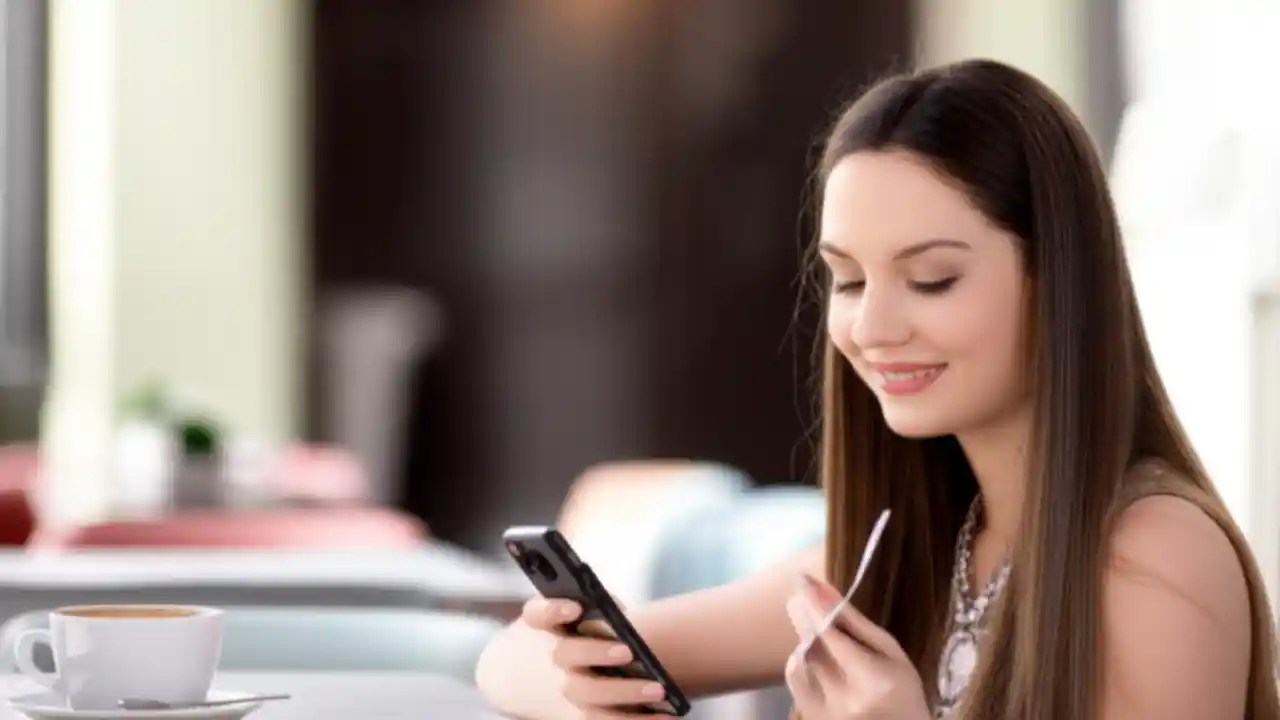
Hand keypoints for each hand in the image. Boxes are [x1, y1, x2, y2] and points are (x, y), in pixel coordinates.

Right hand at [520, 597, 676, 718]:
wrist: (525, 677)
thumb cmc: (563, 636)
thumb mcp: (569, 616)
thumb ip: (595, 607)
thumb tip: (621, 611)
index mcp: (545, 626)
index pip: (539, 614)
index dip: (554, 610)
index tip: (574, 608)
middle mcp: (553, 657)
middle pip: (567, 654)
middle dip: (595, 652)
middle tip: (628, 651)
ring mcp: (565, 689)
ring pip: (589, 694)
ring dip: (624, 692)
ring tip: (659, 688)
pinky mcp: (578, 715)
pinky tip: (665, 716)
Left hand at [784, 574, 930, 718]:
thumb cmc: (903, 690)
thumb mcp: (891, 653)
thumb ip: (855, 622)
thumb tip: (823, 589)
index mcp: (873, 681)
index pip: (832, 635)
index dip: (814, 606)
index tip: (802, 580)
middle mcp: (844, 700)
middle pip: (811, 648)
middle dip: (805, 618)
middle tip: (801, 597)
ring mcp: (825, 715)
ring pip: (797, 665)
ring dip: (803, 643)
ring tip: (822, 638)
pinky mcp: (812, 718)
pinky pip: (794, 682)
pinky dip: (801, 664)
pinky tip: (818, 660)